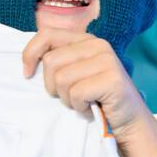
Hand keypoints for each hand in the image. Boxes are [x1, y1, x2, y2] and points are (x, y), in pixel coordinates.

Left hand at [21, 29, 151, 143]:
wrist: (129, 122)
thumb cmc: (97, 100)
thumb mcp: (75, 75)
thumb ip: (59, 62)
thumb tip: (27, 63)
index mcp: (86, 40)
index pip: (47, 34)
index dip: (31, 54)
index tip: (27, 74)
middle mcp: (98, 45)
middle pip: (51, 62)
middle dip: (53, 86)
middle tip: (71, 96)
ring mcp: (107, 60)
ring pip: (62, 79)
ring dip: (67, 99)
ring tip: (83, 102)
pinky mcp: (112, 79)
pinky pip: (76, 93)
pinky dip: (79, 107)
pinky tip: (92, 108)